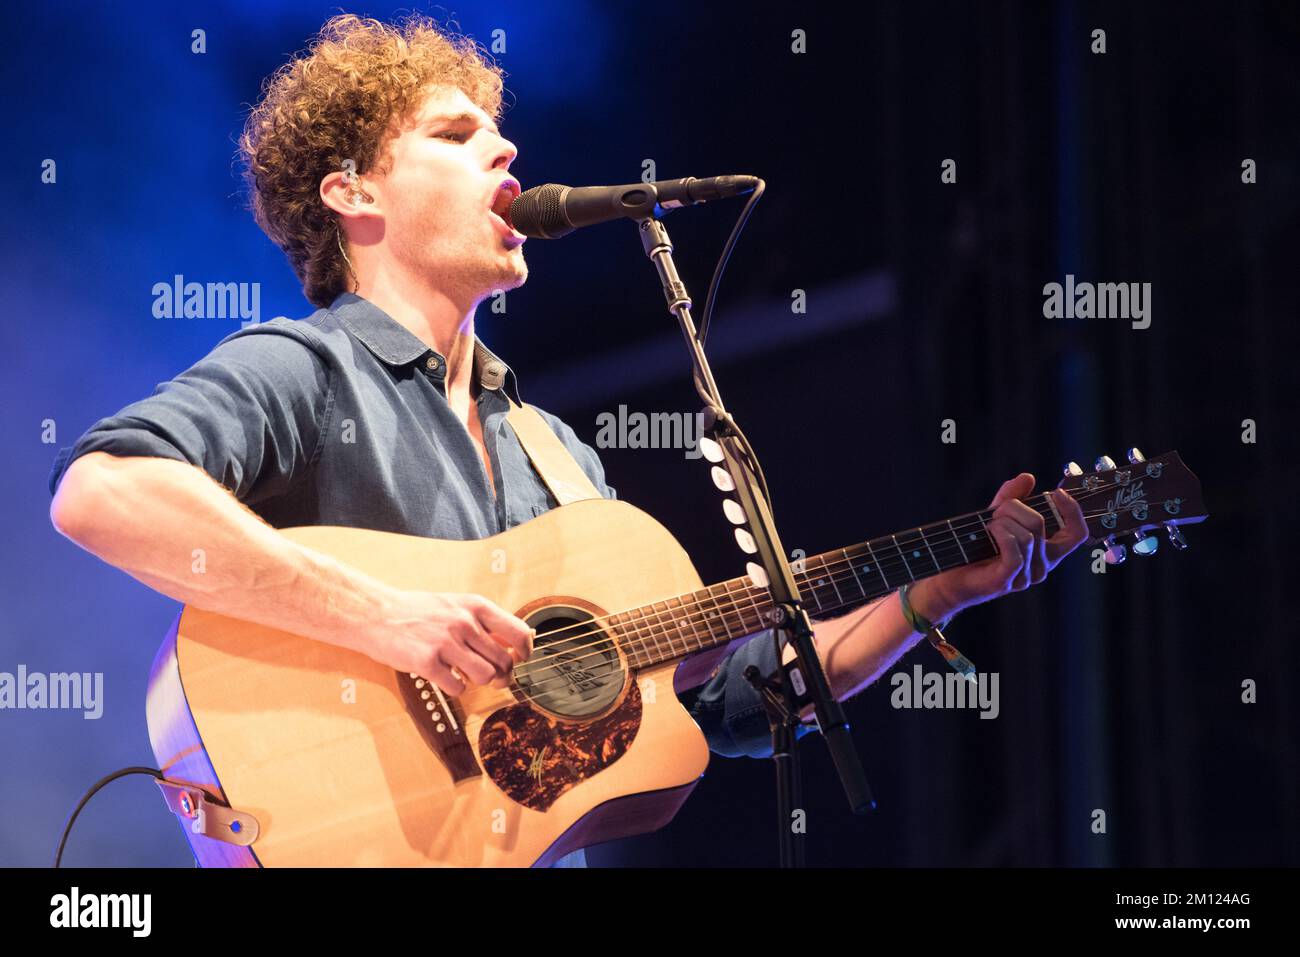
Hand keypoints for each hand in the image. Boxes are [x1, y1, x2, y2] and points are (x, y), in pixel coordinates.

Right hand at [365, 590, 533, 695]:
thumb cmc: (418, 611)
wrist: (377, 614)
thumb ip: (484, 622)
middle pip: (504, 661)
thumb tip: (517, 642)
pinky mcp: (428, 662)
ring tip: (465, 674)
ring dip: (478, 681)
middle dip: (504, 676)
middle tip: (495, 679)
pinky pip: (458, 688)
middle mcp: (464, 623)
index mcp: (475, 606)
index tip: (520, 659)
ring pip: (485, 677)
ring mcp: (446, 643)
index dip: (525, 651)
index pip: (518, 632)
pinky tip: (445, 677)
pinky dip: (455, 687)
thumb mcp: (456, 605)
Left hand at [915, 473, 1087, 620]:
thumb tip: (1028, 477)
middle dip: (1014, 508)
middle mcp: (1042, 567)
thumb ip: (1012, 497)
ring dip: (1002, 522)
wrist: (949, 578)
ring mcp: (1026, 577)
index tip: (1057, 492)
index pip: (1077, 534)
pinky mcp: (1008, 581)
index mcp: (1047, 553)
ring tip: (987, 526)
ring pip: (1027, 535)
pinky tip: (988, 531)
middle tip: (995, 512)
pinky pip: (1015, 550)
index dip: (1072, 510)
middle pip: (1040, 523)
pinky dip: (1000, 534)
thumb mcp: (996, 517)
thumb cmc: (974, 549)